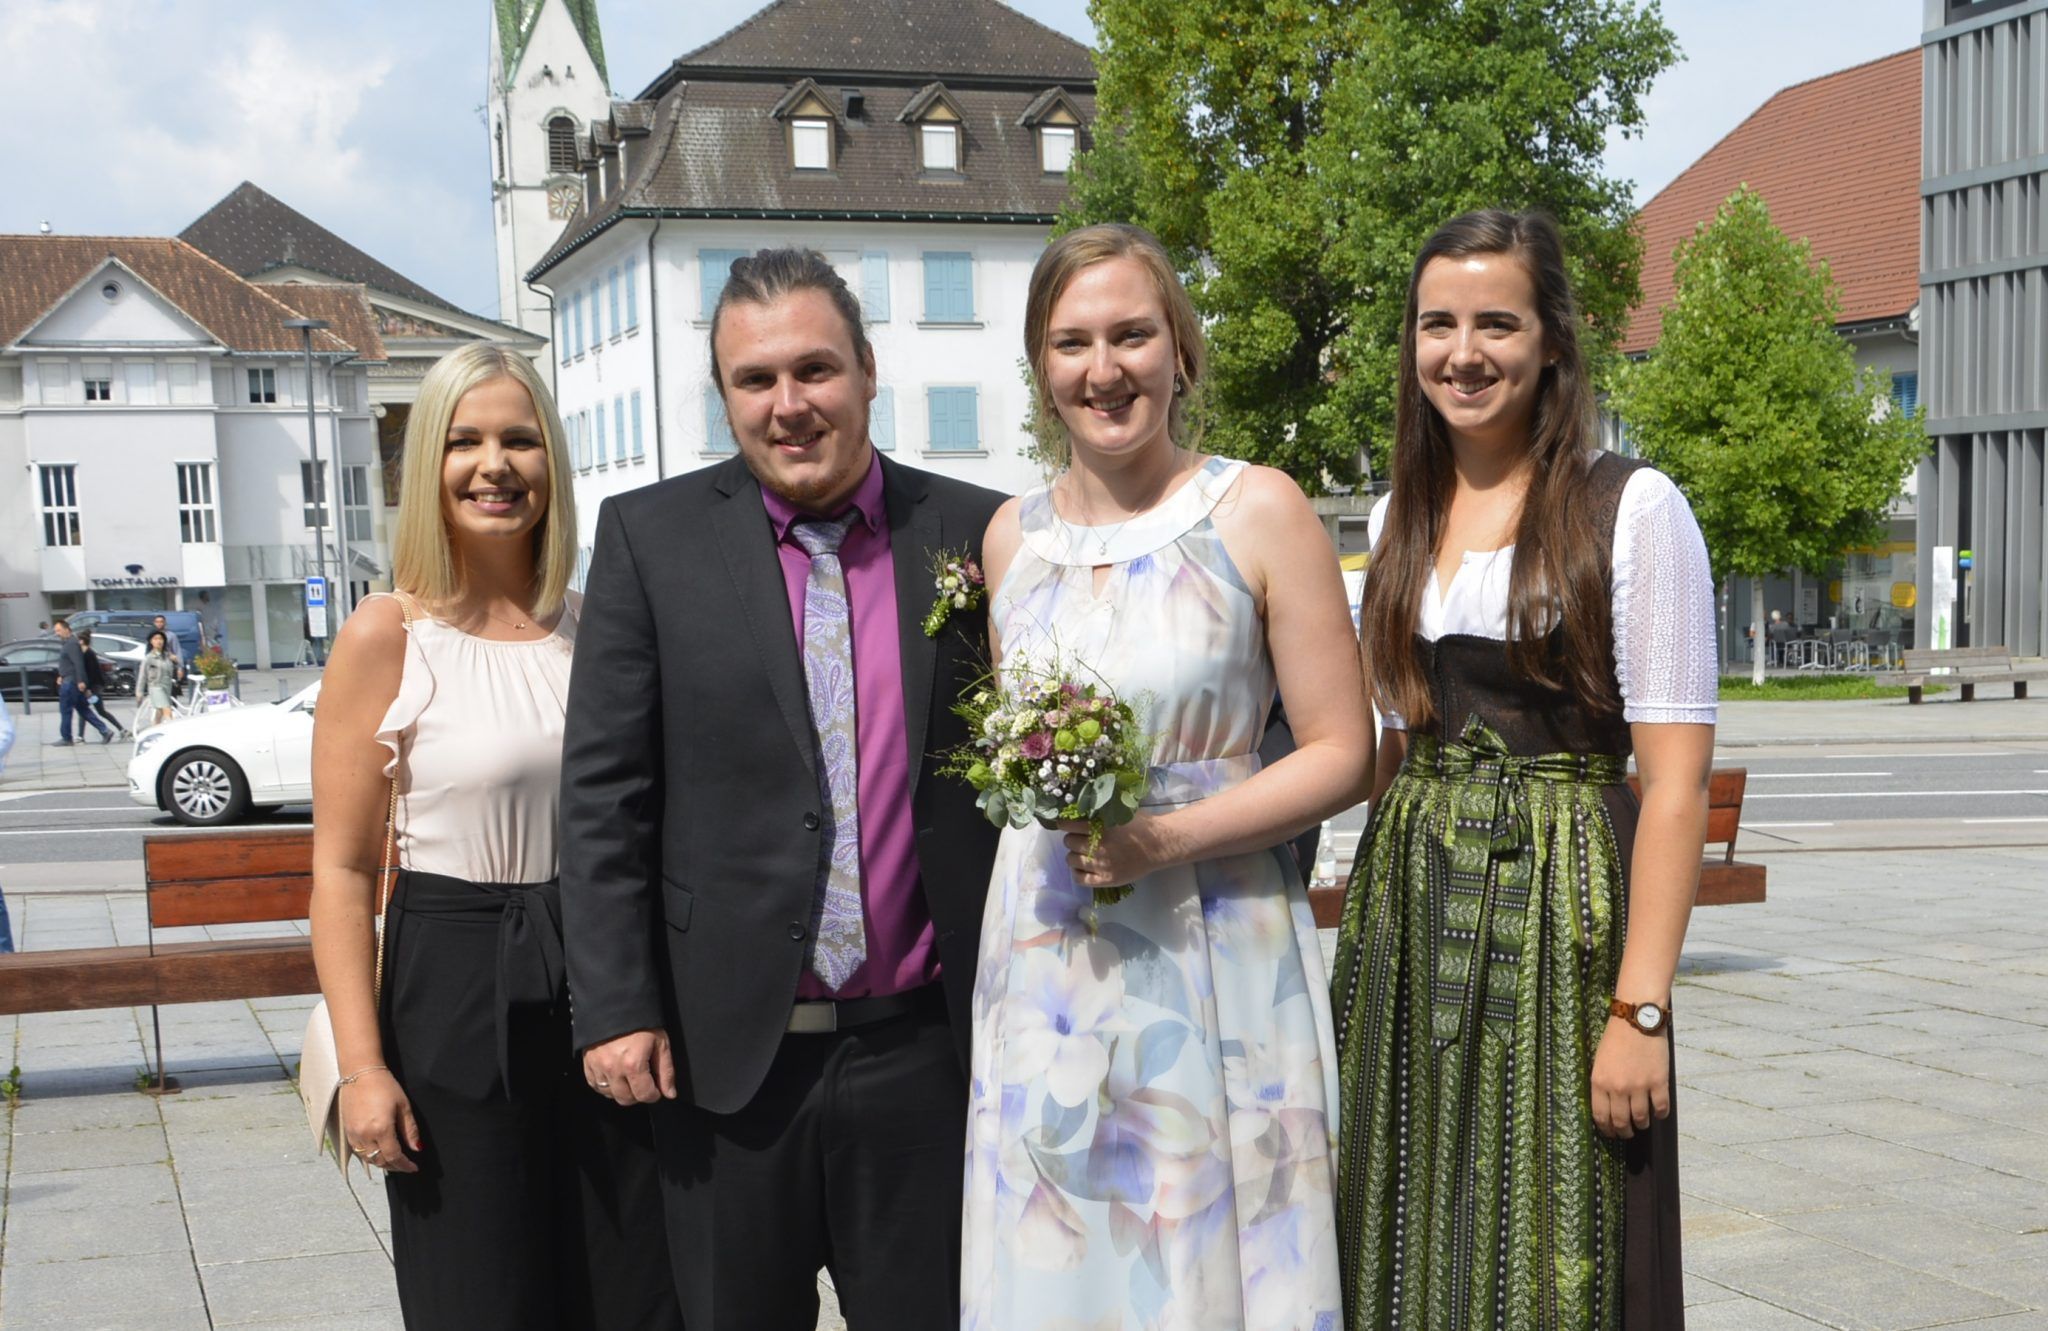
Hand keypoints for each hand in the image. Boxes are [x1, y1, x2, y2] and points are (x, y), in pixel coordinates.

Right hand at [340, 1069, 421, 1172]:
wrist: (360, 1073)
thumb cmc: (384, 1085)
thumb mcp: (403, 1106)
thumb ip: (410, 1130)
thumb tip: (416, 1148)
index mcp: (381, 1129)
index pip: (394, 1156)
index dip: (404, 1165)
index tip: (413, 1168)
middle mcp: (365, 1135)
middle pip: (380, 1161)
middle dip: (394, 1166)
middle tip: (405, 1166)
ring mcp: (353, 1134)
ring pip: (368, 1159)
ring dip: (381, 1163)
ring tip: (394, 1161)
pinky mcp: (347, 1131)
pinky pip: (358, 1151)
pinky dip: (369, 1156)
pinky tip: (378, 1152)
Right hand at [582, 1028, 675, 1105]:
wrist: (615, 1004)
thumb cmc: (640, 1022)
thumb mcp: (661, 1043)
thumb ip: (666, 1071)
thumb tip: (670, 1093)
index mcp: (633, 1064)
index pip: (644, 1095)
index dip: (654, 1095)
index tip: (656, 1089)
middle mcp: (613, 1069)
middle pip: (626, 1099)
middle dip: (638, 1095)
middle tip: (644, 1082)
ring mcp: (598, 1067)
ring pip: (610, 1095)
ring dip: (622, 1091)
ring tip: (629, 1077)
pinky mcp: (587, 1063)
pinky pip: (595, 1085)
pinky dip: (605, 1086)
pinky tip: (615, 1076)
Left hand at [1058, 816, 1170, 888]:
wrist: (1159, 846)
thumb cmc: (1140, 826)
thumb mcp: (1118, 811)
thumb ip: (1098, 812)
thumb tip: (1075, 810)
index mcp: (1100, 827)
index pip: (1068, 825)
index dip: (1065, 824)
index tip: (1067, 824)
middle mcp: (1098, 847)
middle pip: (1068, 842)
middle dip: (1072, 838)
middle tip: (1081, 839)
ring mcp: (1101, 865)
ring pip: (1070, 860)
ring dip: (1075, 854)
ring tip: (1084, 853)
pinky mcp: (1106, 880)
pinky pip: (1079, 878)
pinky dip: (1078, 872)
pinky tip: (1084, 867)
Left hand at [1589, 1015, 1670, 1138]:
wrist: (1636, 1020)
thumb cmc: (1615, 1039)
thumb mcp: (1599, 1062)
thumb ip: (1602, 1084)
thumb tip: (1608, 1106)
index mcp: (1599, 1082)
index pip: (1601, 1116)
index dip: (1607, 1129)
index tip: (1611, 1133)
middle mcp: (1618, 1088)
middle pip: (1621, 1122)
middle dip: (1624, 1132)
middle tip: (1627, 1134)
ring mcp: (1639, 1087)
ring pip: (1641, 1118)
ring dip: (1642, 1125)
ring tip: (1643, 1124)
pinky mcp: (1658, 1082)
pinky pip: (1660, 1108)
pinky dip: (1660, 1114)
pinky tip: (1658, 1113)